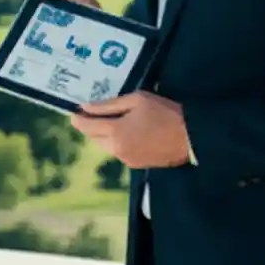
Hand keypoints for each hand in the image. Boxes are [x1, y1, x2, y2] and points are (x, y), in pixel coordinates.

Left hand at [70, 91, 190, 168]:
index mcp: (115, 133)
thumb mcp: (136, 100)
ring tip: (111, 120)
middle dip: (90, 126)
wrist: (190, 138)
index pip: (87, 126)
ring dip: (104, 134)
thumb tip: (86, 107)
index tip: (74, 112)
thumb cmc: (164, 113)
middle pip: (94, 138)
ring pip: (106, 146)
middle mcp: (116, 150)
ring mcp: (126, 159)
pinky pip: (119, 151)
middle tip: (92, 113)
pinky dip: (116, 141)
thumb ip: (109, 105)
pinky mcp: (136, 164)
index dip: (78, 118)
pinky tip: (127, 131)